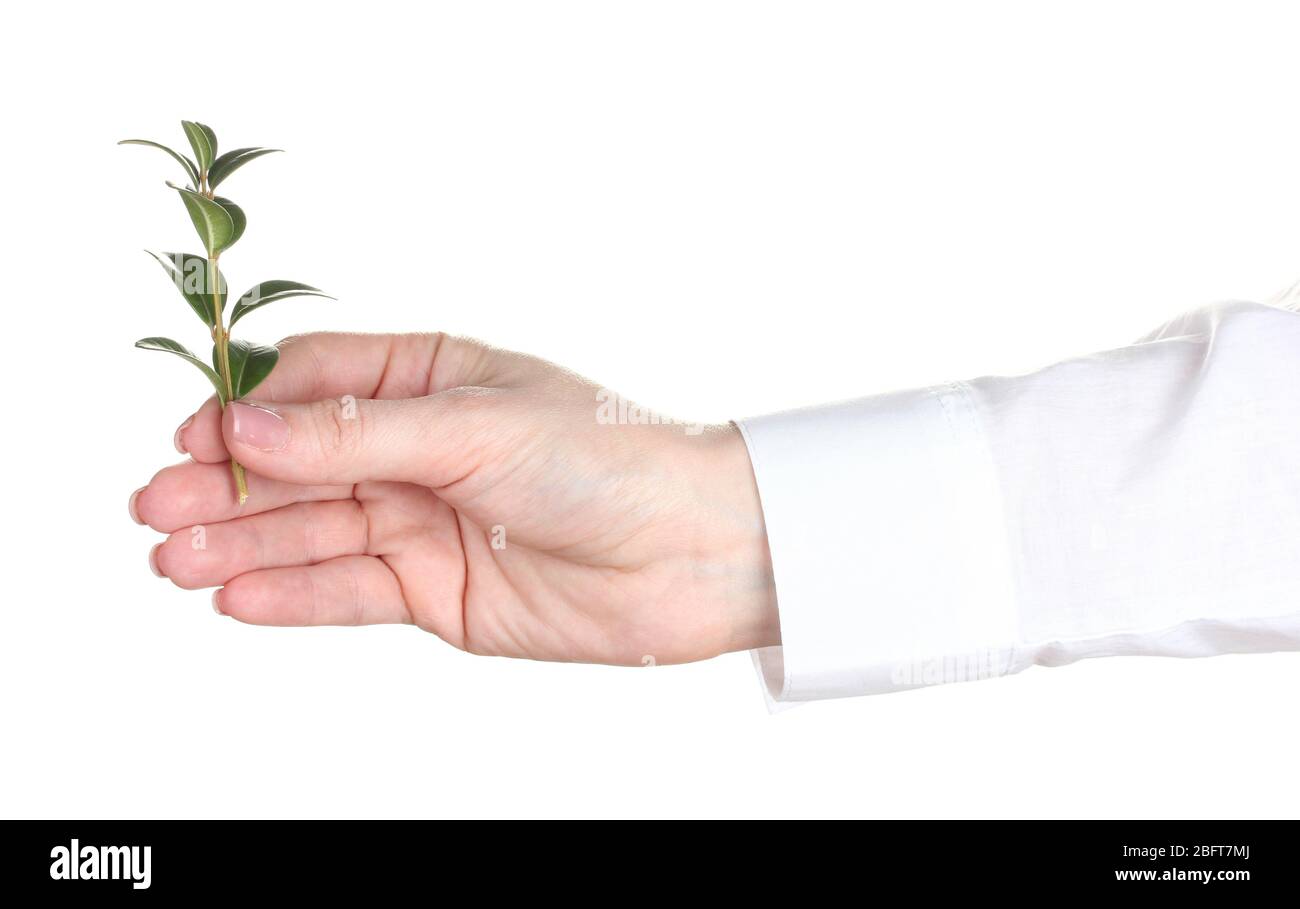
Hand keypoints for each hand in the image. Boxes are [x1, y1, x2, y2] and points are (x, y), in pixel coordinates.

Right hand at [130, 333, 779, 664]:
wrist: (692, 553)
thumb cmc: (606, 460)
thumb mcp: (475, 429)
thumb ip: (358, 437)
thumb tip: (247, 430)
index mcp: (432, 380)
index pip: (314, 385)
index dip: (249, 412)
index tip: (195, 437)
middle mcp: (420, 449)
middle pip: (300, 466)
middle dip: (229, 487)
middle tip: (155, 508)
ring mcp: (424, 523)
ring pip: (314, 533)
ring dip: (243, 546)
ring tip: (174, 559)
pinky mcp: (437, 592)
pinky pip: (349, 592)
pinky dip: (293, 596)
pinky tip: (236, 597)